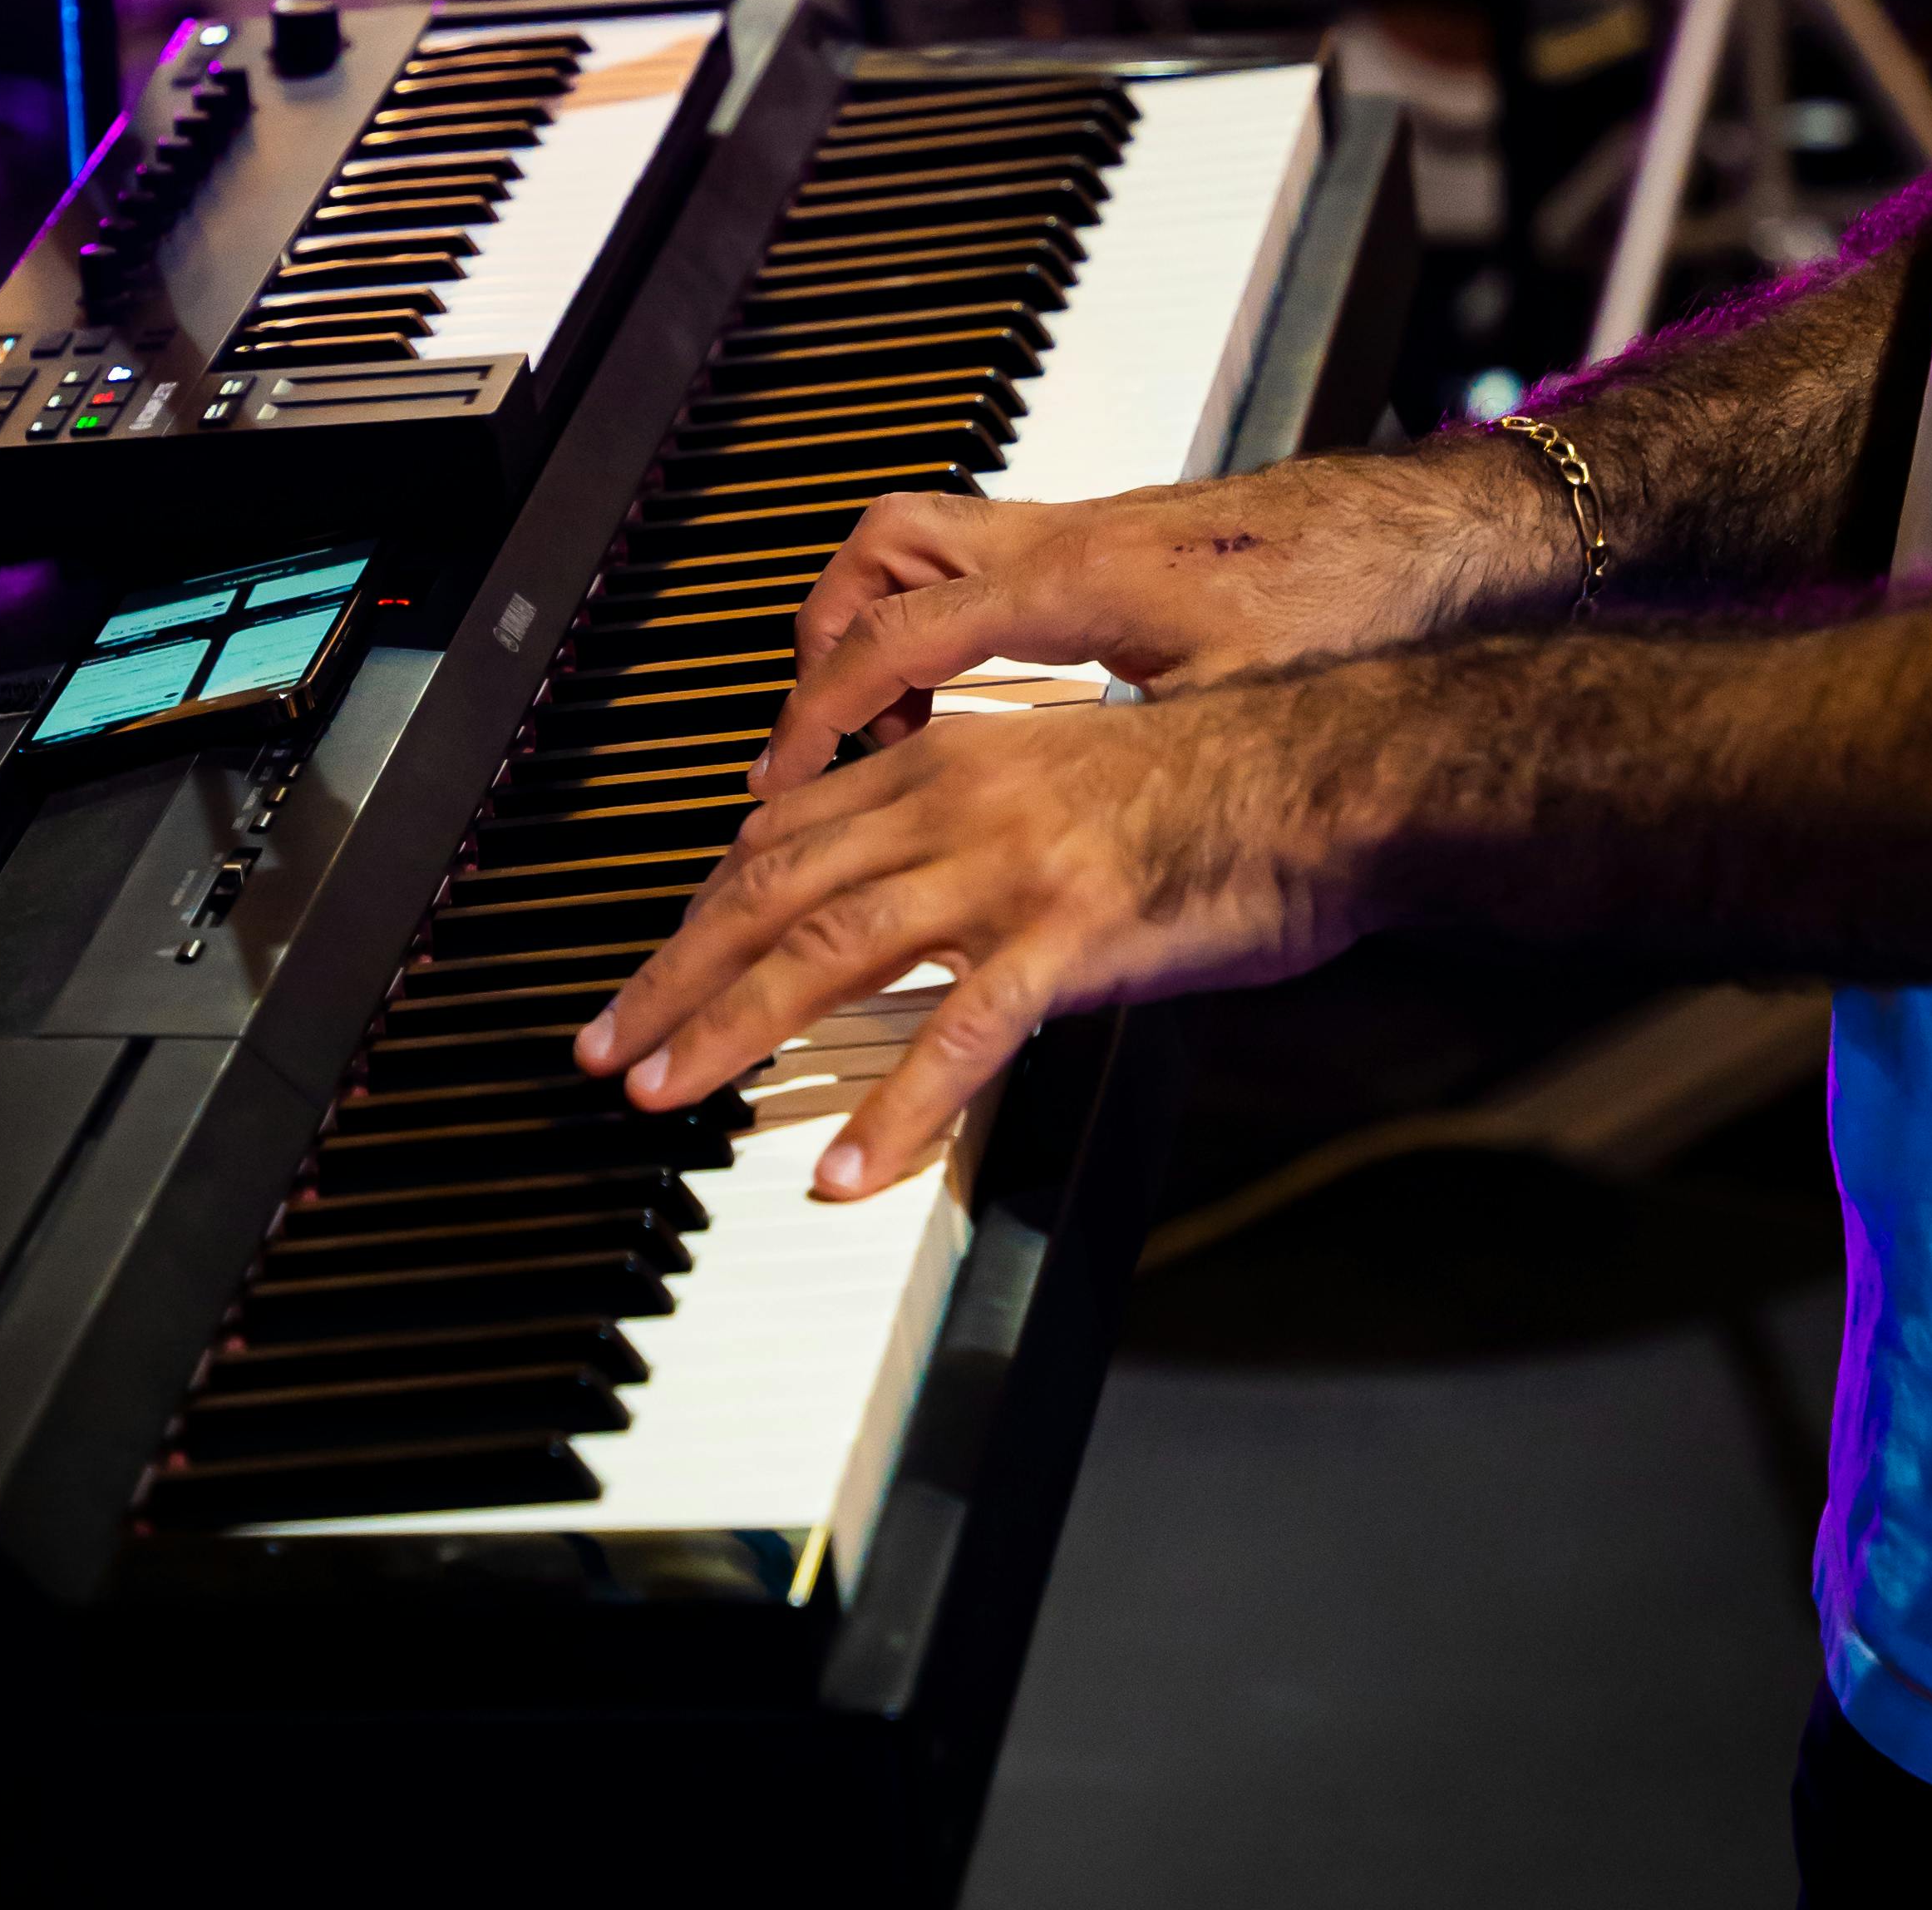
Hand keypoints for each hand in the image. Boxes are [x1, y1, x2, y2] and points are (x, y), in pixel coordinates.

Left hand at [575, 685, 1388, 1200]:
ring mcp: (1008, 873)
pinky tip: (846, 1170)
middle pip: (774, 891)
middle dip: (675, 973)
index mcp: (949, 762)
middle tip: (609, 1045)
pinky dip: (896, 1110)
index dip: (702, 906)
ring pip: (832, 953)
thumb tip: (908, 870)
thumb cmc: (1212, 783)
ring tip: (670, 1095)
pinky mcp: (1072, 941)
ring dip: (734, 1027)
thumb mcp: (1061, 771)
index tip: (656, 966)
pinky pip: (962, 1038)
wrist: (1322, 775)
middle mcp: (956, 805)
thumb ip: (974, 810)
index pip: (785, 835)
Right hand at [751, 443, 1563, 796]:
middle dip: (828, 641)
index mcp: (1081, 582)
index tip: (781, 775)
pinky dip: (950, 625)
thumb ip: (1148, 769)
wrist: (1437, 540)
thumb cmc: (1357, 613)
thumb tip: (1084, 860)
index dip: (826, 709)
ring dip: (885, 625)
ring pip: (928, 541)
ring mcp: (1084, 530)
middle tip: (819, 738)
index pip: (903, 632)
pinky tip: (980, 699)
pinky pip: (983, 565)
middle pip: (885, 550)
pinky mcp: (1111, 542)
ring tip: (886, 726)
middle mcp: (1066, 538)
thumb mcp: (1244, 709)